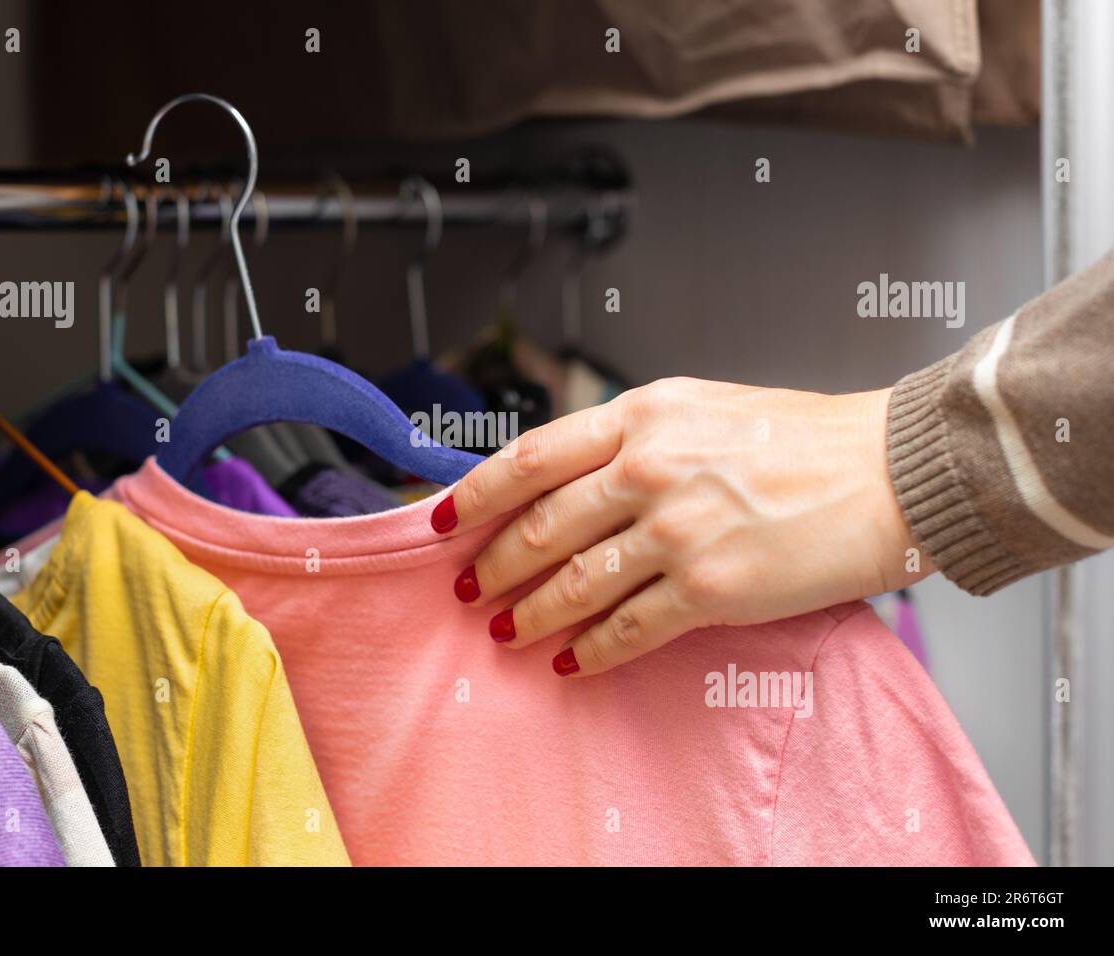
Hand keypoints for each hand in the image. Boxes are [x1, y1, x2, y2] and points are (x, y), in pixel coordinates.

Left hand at [430, 378, 927, 676]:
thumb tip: (570, 480)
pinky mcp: (712, 586)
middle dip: (495, 566)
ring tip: (507, 633)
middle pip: (541, 526)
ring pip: (574, 583)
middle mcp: (649, 468)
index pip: (530, 457)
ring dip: (530, 615)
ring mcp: (677, 529)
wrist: (892, 472)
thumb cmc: (805, 438)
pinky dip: (591, 651)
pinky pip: (628, 629)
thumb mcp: (702, 408)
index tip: (443, 521)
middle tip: (470, 590)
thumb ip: (633, 438)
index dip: (475, 495)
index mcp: (642, 415)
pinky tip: (571, 663)